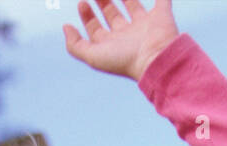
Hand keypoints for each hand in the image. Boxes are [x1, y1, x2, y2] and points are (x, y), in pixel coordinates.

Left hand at [63, 0, 179, 82]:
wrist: (155, 59)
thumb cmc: (124, 60)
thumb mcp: (93, 56)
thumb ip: (75, 45)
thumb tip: (65, 27)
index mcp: (113, 44)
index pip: (97, 29)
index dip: (87, 17)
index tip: (82, 4)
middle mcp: (128, 35)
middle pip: (112, 16)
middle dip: (102, 3)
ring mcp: (144, 25)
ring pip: (132, 5)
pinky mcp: (161, 16)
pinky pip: (161, 1)